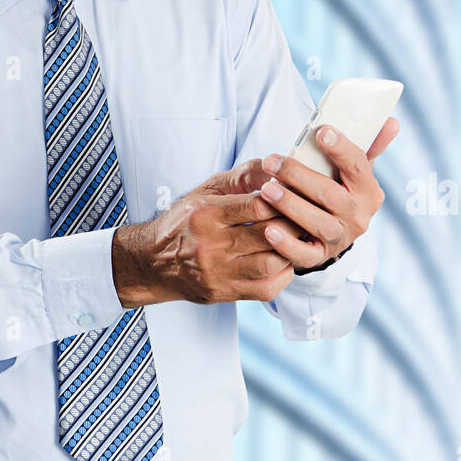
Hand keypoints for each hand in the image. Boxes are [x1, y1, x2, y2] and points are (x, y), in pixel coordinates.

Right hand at [110, 158, 295, 307]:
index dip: (283, 200)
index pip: (257, 205)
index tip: (296, 197)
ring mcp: (216, 272)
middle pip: (267, 234)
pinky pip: (265, 288)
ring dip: (290, 251)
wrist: (153, 261)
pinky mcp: (222, 292)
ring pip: (270, 263)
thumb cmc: (184, 221)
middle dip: (294, 225)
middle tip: (307, 218)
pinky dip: (282, 275)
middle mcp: (210, 244)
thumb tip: (276, 167)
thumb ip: (241, 177)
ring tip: (296, 240)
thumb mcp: (206, 190)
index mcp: (206, 213)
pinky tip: (282, 261)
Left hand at [250, 118, 399, 271]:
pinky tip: (269, 230)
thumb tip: (392, 121)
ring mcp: (340, 238)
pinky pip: (304, 255)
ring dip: (290, 205)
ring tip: (266, 189)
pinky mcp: (320, 256)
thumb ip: (369, 145)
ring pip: (317, 223)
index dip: (341, 148)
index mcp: (369, 191)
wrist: (332, 233)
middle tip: (271, 161)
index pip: (359, 166)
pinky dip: (286, 244)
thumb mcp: (355, 170)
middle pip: (331, 195)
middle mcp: (358, 216)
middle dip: (299, 176)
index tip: (321, 132)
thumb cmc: (339, 190)